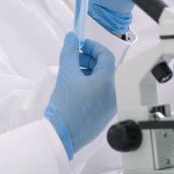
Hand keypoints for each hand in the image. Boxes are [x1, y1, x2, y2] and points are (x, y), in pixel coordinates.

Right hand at [44, 33, 116, 159]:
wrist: (60, 135)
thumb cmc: (65, 106)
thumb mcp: (66, 73)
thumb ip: (70, 51)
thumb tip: (72, 37)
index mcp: (107, 82)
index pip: (106, 56)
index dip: (93, 47)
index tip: (81, 45)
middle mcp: (113, 94)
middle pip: (104, 68)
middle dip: (88, 60)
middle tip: (73, 59)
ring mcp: (110, 106)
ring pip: (102, 81)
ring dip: (88, 73)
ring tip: (71, 75)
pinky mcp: (104, 116)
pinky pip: (100, 94)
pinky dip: (89, 86)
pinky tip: (74, 90)